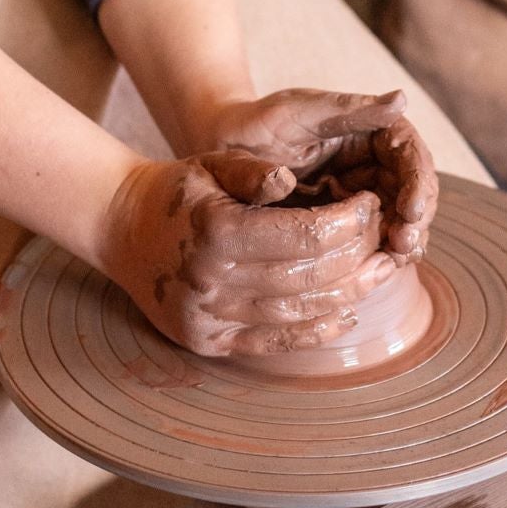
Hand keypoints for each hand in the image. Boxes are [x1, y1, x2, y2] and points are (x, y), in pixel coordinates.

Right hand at [98, 151, 394, 357]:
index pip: (306, 235)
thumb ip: (255, 170)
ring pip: (298, 315)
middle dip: (358, 258)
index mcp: (217, 230)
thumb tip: (292, 177)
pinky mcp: (208, 343)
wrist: (122, 230)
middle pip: (309, 277)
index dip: (349, 221)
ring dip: (348, 296)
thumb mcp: (212, 163)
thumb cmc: (178, 190)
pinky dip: (315, 330)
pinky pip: (274, 343)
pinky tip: (345, 312)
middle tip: (384, 238)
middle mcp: (212, 280)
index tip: (371, 204)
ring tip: (377, 274)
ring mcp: (209, 318)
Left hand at [196, 88, 438, 261]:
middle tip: (404, 245)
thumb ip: (347, 110)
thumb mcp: (299, 112)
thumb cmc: (255, 123)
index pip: (409, 152)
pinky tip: (380, 269)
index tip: (412, 210)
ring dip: (404, 240)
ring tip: (395, 260)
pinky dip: (382, 255)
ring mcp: (356, 193)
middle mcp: (368, 161)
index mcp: (366, 129)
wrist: (219, 152)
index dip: (419, 181)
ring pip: (398, 219)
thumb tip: (401, 98)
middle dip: (415, 218)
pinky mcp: (340, 222)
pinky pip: (371, 240)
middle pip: (412, 190)